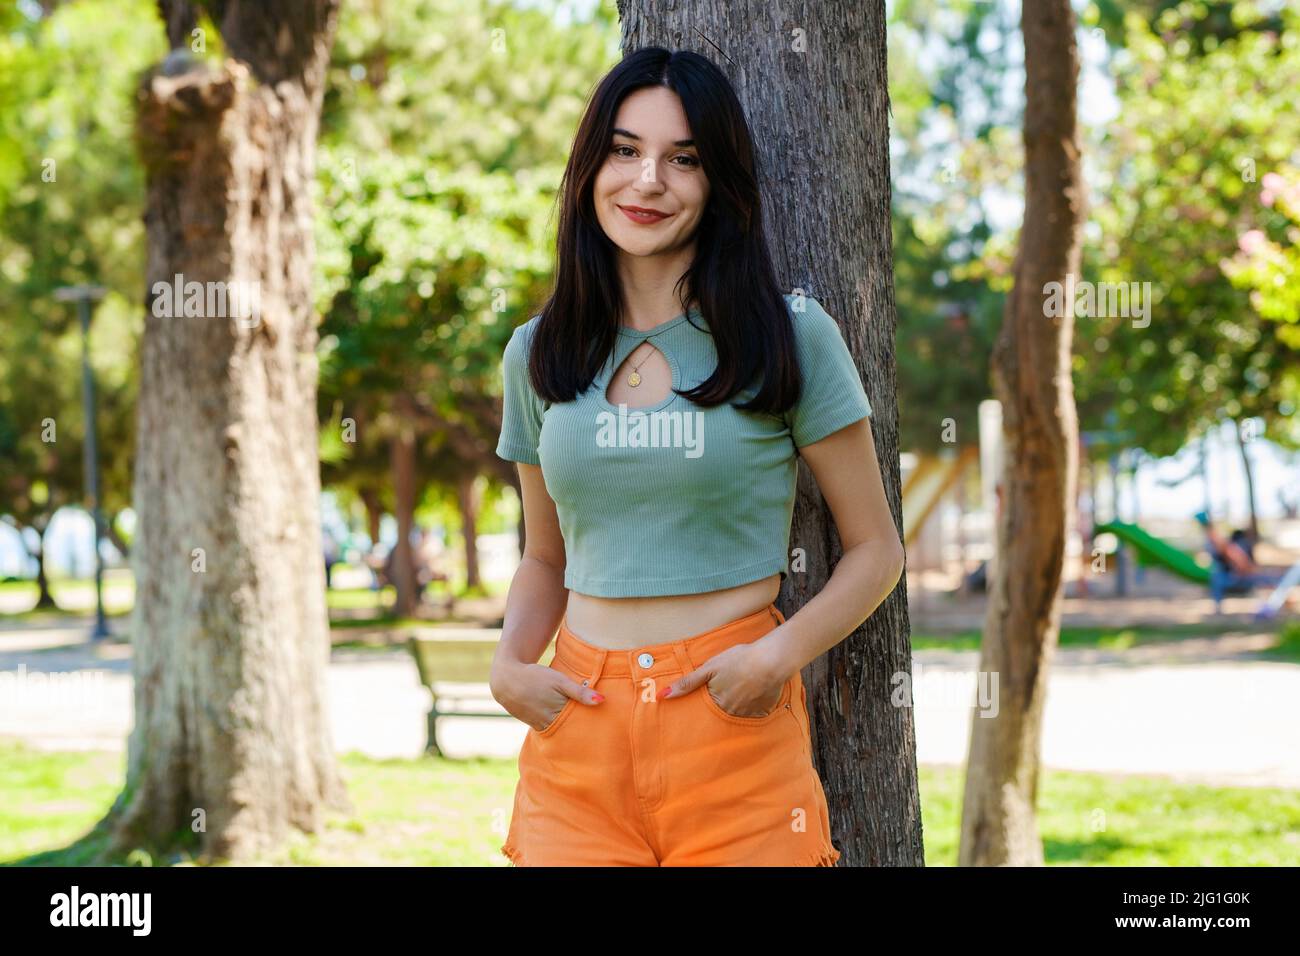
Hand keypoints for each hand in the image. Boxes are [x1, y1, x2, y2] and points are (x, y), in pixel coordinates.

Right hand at [490, 658, 602, 731]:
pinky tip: (566, 727)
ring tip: (585, 733)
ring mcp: (540, 726)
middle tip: (599, 735)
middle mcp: (549, 723)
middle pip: (571, 730)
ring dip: (571, 731)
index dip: (592, 724)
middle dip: (583, 731)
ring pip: (561, 731)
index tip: (605, 728)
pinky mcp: (534, 725)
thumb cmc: (535, 677)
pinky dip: (559, 729)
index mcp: (558, 712)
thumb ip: (580, 692)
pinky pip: (550, 730)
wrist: (507, 679)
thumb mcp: (559, 681)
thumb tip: (602, 700)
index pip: (580, 723)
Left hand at [660, 641, 788, 717]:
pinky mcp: (765, 710)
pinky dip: (755, 702)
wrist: (771, 660)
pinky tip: (756, 689)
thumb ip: (687, 683)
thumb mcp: (710, 667)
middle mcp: (732, 713)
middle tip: (733, 685)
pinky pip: (756, 710)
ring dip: (740, 702)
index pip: (706, 708)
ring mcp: (749, 713)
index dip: (710, 697)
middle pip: (723, 710)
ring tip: (745, 685)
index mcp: (717, 703)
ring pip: (739, 711)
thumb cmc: (739, 660)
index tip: (715, 690)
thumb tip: (663, 696)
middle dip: (725, 701)